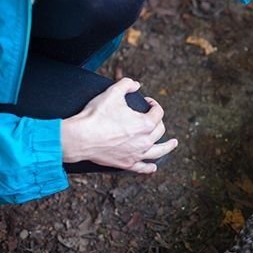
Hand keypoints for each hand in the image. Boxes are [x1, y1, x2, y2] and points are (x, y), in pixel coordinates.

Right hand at [61, 78, 177, 173]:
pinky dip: (149, 168)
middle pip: (159, 130)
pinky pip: (142, 168)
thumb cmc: (96, 115)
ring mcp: (137, 154)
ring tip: (173, 143)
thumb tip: (136, 84)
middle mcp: (146, 140)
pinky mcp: (126, 163)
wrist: (79, 138)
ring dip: (167, 147)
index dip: (153, 104)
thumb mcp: (112, 92)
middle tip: (151, 116)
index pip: (158, 112)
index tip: (146, 101)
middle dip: (158, 120)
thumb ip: (127, 84)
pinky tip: (153, 168)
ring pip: (158, 151)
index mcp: (146, 123)